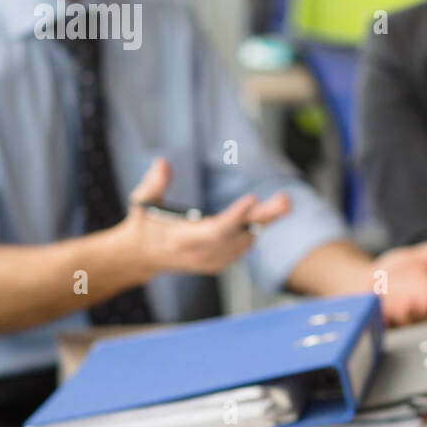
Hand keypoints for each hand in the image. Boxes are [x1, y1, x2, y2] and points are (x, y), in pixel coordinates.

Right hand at [118, 156, 291, 277]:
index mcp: (181, 239)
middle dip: (264, 218)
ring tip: (283, 202)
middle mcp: (199, 253)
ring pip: (244, 242)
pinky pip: (242, 247)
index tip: (252, 199)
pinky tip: (266, 216)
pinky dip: (254, 232)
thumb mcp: (141, 203)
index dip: (234, 217)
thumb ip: (154, 184)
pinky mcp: (217, 263)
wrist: (141, 257)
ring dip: (265, 222)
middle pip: (238, 235)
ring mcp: (210, 261)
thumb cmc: (143, 225)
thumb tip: (163, 162)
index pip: (214, 231)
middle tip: (285, 201)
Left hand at [369, 227, 426, 325]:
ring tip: (405, 302)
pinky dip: (386, 319)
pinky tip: (383, 310)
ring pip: (408, 322)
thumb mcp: (420, 257)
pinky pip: (386, 326)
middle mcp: (419, 310)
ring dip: (407, 313)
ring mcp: (400, 318)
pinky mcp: (382, 323)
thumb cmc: (397, 273)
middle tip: (425, 300)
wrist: (367, 282)